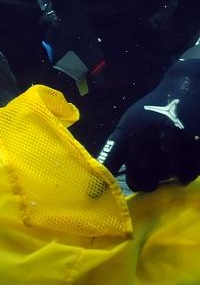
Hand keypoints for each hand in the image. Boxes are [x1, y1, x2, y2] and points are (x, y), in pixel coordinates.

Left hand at [98, 50, 199, 191]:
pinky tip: (182, 163)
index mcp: (129, 129)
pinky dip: (184, 174)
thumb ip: (121, 146)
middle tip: (147, 179)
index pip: (112, 157)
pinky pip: (187, 174)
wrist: (185, 89)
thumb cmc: (153, 110)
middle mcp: (148, 135)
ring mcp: (173, 140)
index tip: (94, 195)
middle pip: (141, 177)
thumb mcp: (131, 121)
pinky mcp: (194, 144)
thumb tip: (104, 175)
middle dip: (143, 182)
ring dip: (166, 177)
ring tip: (166, 164)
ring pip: (166, 178)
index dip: (103, 177)